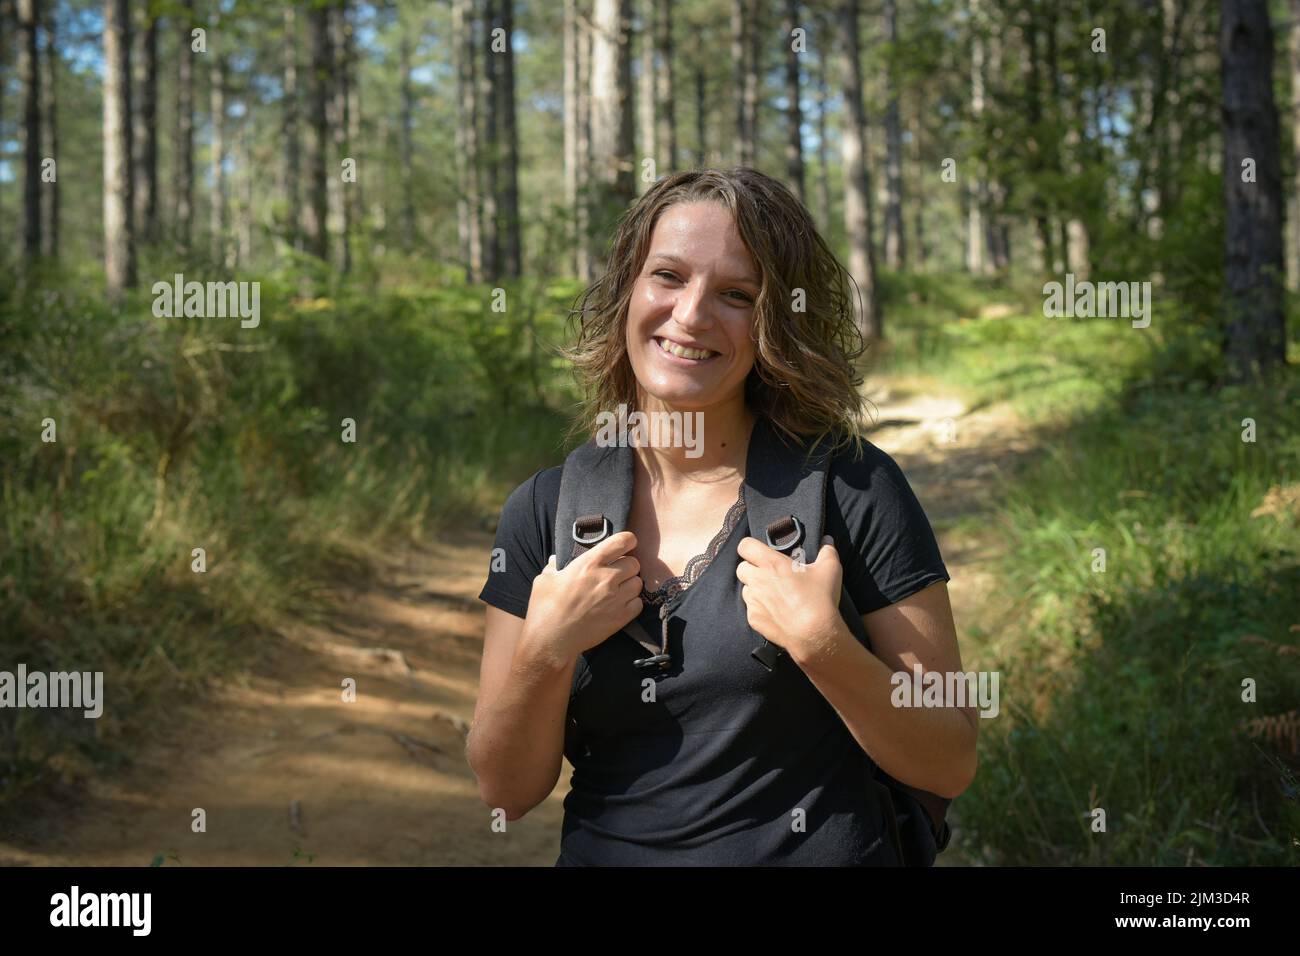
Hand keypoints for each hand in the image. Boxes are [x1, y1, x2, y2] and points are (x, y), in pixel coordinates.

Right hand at [523, 531, 643, 666]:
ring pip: (638, 583)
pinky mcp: (620, 617)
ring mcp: (616, 598)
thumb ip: (554, 567)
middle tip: (618, 573)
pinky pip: (638, 604)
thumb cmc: (544, 610)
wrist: (552, 642)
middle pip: (634, 563)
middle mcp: (606, 578)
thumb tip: (557, 561)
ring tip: (619, 590)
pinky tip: (620, 606)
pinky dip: (633, 603)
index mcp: (588, 564)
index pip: (621, 542)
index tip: (627, 544)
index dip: (628, 540)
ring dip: (631, 585)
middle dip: (628, 566)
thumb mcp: (544, 580)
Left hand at [735, 534, 846, 665]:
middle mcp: (757, 580)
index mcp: (771, 563)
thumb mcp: (830, 569)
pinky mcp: (753, 619)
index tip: (761, 553)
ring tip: (773, 594)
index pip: (745, 546)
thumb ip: (827, 550)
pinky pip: (750, 609)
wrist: (814, 634)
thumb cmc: (820, 598)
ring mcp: (753, 601)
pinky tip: (775, 612)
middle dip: (751, 569)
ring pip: (745, 589)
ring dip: (754, 589)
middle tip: (769, 574)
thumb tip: (827, 538)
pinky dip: (759, 608)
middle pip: (741, 568)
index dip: (750, 547)